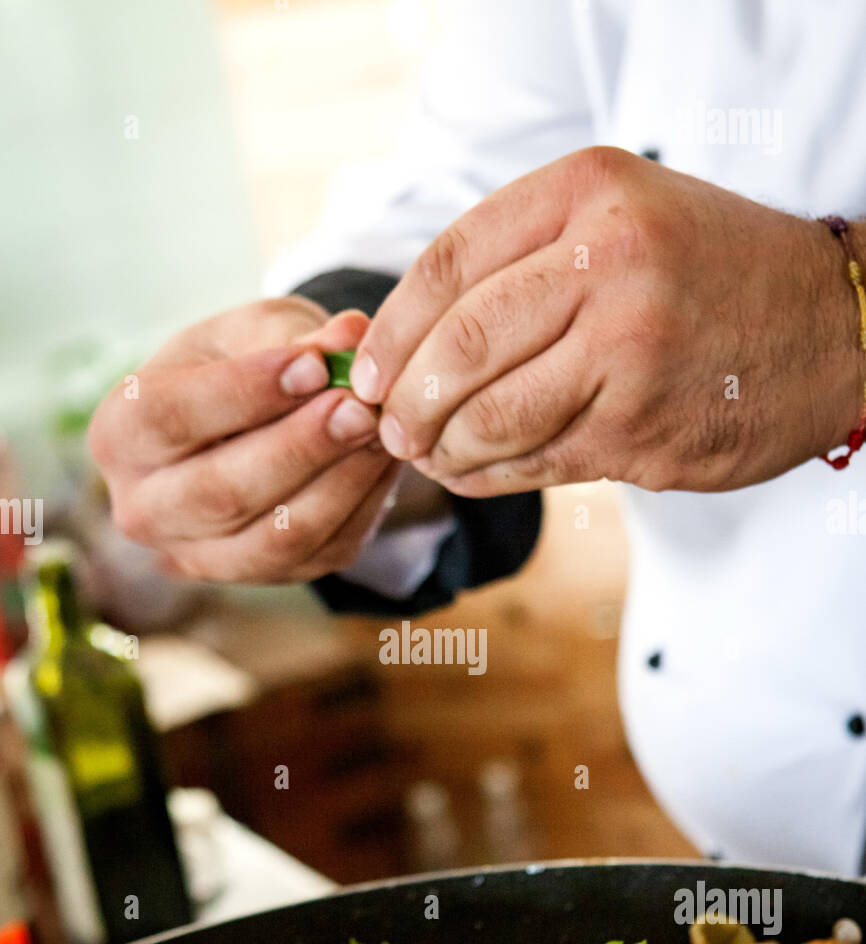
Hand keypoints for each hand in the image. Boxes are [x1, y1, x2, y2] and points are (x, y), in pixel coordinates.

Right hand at [88, 298, 398, 581]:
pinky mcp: (263, 577)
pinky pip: (317, 553)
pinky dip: (359, 505)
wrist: (252, 421)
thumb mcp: (257, 330)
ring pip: (273, 538)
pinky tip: (383, 458)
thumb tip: (348, 336)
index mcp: (119, 434)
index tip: (312, 365)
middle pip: (219, 492)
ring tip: (380, 427)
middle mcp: (144, 508)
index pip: (170, 417)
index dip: (244, 393)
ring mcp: (201, 556)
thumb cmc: (240, 362)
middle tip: (360, 406)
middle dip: (299, 448)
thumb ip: (296, 336)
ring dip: (337, 483)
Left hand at [350, 147, 862, 495]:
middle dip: (405, 399)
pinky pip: (535, 461)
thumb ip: (527, 258)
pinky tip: (473, 473)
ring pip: (490, 416)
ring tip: (427, 454)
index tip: (367, 370)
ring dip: (441, 448)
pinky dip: (488, 476)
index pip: (448, 264)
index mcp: (590, 194)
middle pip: (460, 345)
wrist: (834, 327)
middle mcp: (608, 266)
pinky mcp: (644, 430)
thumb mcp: (624, 217)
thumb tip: (413, 336)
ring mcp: (629, 354)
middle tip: (387, 426)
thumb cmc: (712, 271)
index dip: (393, 329)